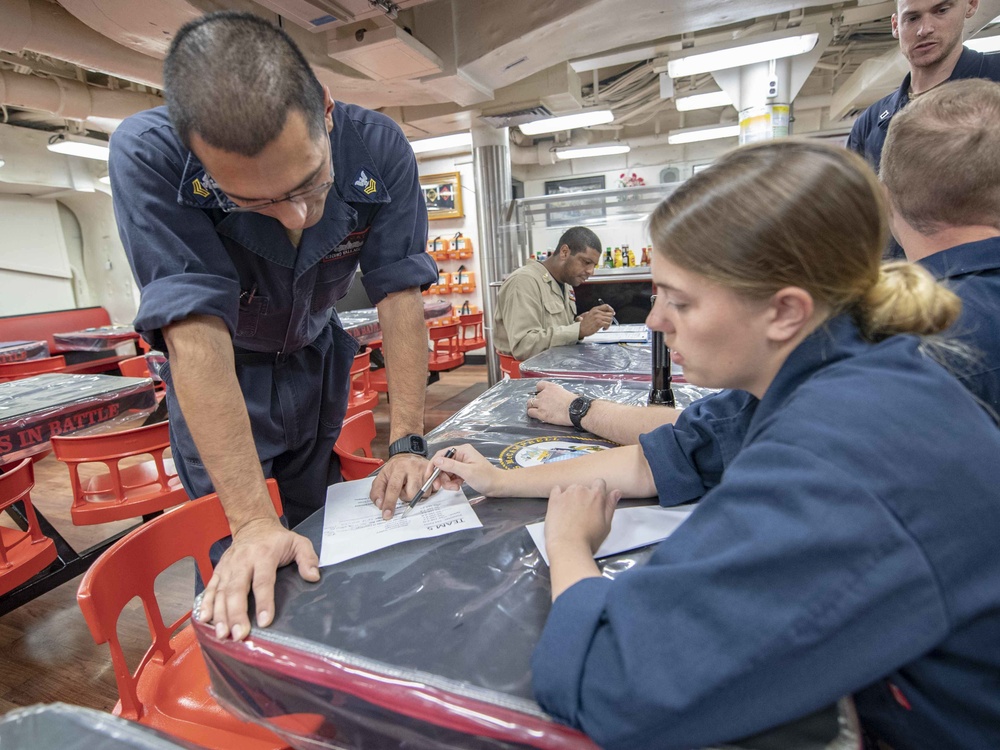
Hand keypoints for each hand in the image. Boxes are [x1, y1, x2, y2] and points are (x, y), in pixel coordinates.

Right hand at [198, 518, 319, 640]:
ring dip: (220, 614)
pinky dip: (206, 604)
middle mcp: (242, 561)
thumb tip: (313, 576)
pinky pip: (210, 588)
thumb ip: (308, 558)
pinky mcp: (219, 571)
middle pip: (237, 590)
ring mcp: (228, 566)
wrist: (253, 525)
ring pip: (221, 592)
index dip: (264, 602)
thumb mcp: (298, 542)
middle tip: (238, 634)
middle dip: (236, 614)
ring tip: (222, 634)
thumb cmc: (277, 539)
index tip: (265, 621)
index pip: (263, 581)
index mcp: (264, 555)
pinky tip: (204, 619)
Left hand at [371, 452, 428, 519]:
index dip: (390, 503)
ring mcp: (425, 470)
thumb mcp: (382, 476)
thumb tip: (380, 504)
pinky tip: (421, 484)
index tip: (387, 515)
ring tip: (412, 485)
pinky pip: (432, 490)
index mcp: (398, 468)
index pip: (393, 488)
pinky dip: (426, 491)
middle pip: (410, 494)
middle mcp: (413, 467)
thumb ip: (377, 491)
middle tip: (404, 487)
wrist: (409, 454)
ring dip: (416, 494)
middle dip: (406, 496)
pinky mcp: (434, 473)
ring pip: (422, 494)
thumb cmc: (396, 467)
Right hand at [426, 443, 503, 496]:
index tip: (429, 477)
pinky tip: (458, 487)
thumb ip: (451, 466)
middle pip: (442, 465)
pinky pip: (451, 477)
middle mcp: (460, 455)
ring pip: (446, 472)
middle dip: (441, 477)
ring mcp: (462, 463)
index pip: (441, 455)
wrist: (499, 486)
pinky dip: (452, 483)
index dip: (433, 465)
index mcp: (462, 450)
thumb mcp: (467, 472)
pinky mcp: (463, 471)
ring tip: (455, 488)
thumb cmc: (486, 478)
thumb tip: (436, 461)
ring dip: (447, 482)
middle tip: (440, 488)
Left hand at [527, 380, 576, 425]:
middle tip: (541, 405)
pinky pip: (530, 412)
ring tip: (537, 410)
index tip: (541, 394)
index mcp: (551, 387)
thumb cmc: (574, 402)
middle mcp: (544, 394)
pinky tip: (537, 415)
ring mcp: (541, 403)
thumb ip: (557, 394)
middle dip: (537, 401)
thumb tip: (557, 399)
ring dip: (532, 407)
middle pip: (534, 396)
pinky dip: (532, 413)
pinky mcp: (540, 413)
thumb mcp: (565, 392)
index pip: (539, 385)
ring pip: (529, 404)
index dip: (539, 390)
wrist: (575, 410)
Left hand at [544, 479, 620, 555]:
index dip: (598, 491)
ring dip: (572, 497)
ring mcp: (566, 494)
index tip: (595, 502)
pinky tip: (560, 506)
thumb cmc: (589, 539)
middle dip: (584, 497)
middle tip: (583, 514)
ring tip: (571, 514)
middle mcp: (581, 490)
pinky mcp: (554, 499)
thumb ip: (611, 505)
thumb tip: (616, 492)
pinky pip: (556, 490)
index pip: (599, 483)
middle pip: (584, 487)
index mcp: (596, 496)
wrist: (568, 546)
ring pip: (571, 489)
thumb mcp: (606, 524)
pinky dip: (559, 495)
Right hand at [577, 304, 615, 336]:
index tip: (613, 313)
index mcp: (595, 309)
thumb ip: (599, 313)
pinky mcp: (599, 323)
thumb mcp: (591, 314)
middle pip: (610, 313)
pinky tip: (603, 328)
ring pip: (610, 319)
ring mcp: (598, 317)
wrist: (580, 328)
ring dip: (609, 324)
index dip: (611, 309)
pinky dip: (607, 327)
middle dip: (610, 319)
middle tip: (607, 322)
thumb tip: (608, 314)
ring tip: (605, 326)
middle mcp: (597, 312)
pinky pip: (608, 324)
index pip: (606, 306)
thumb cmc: (585, 323)